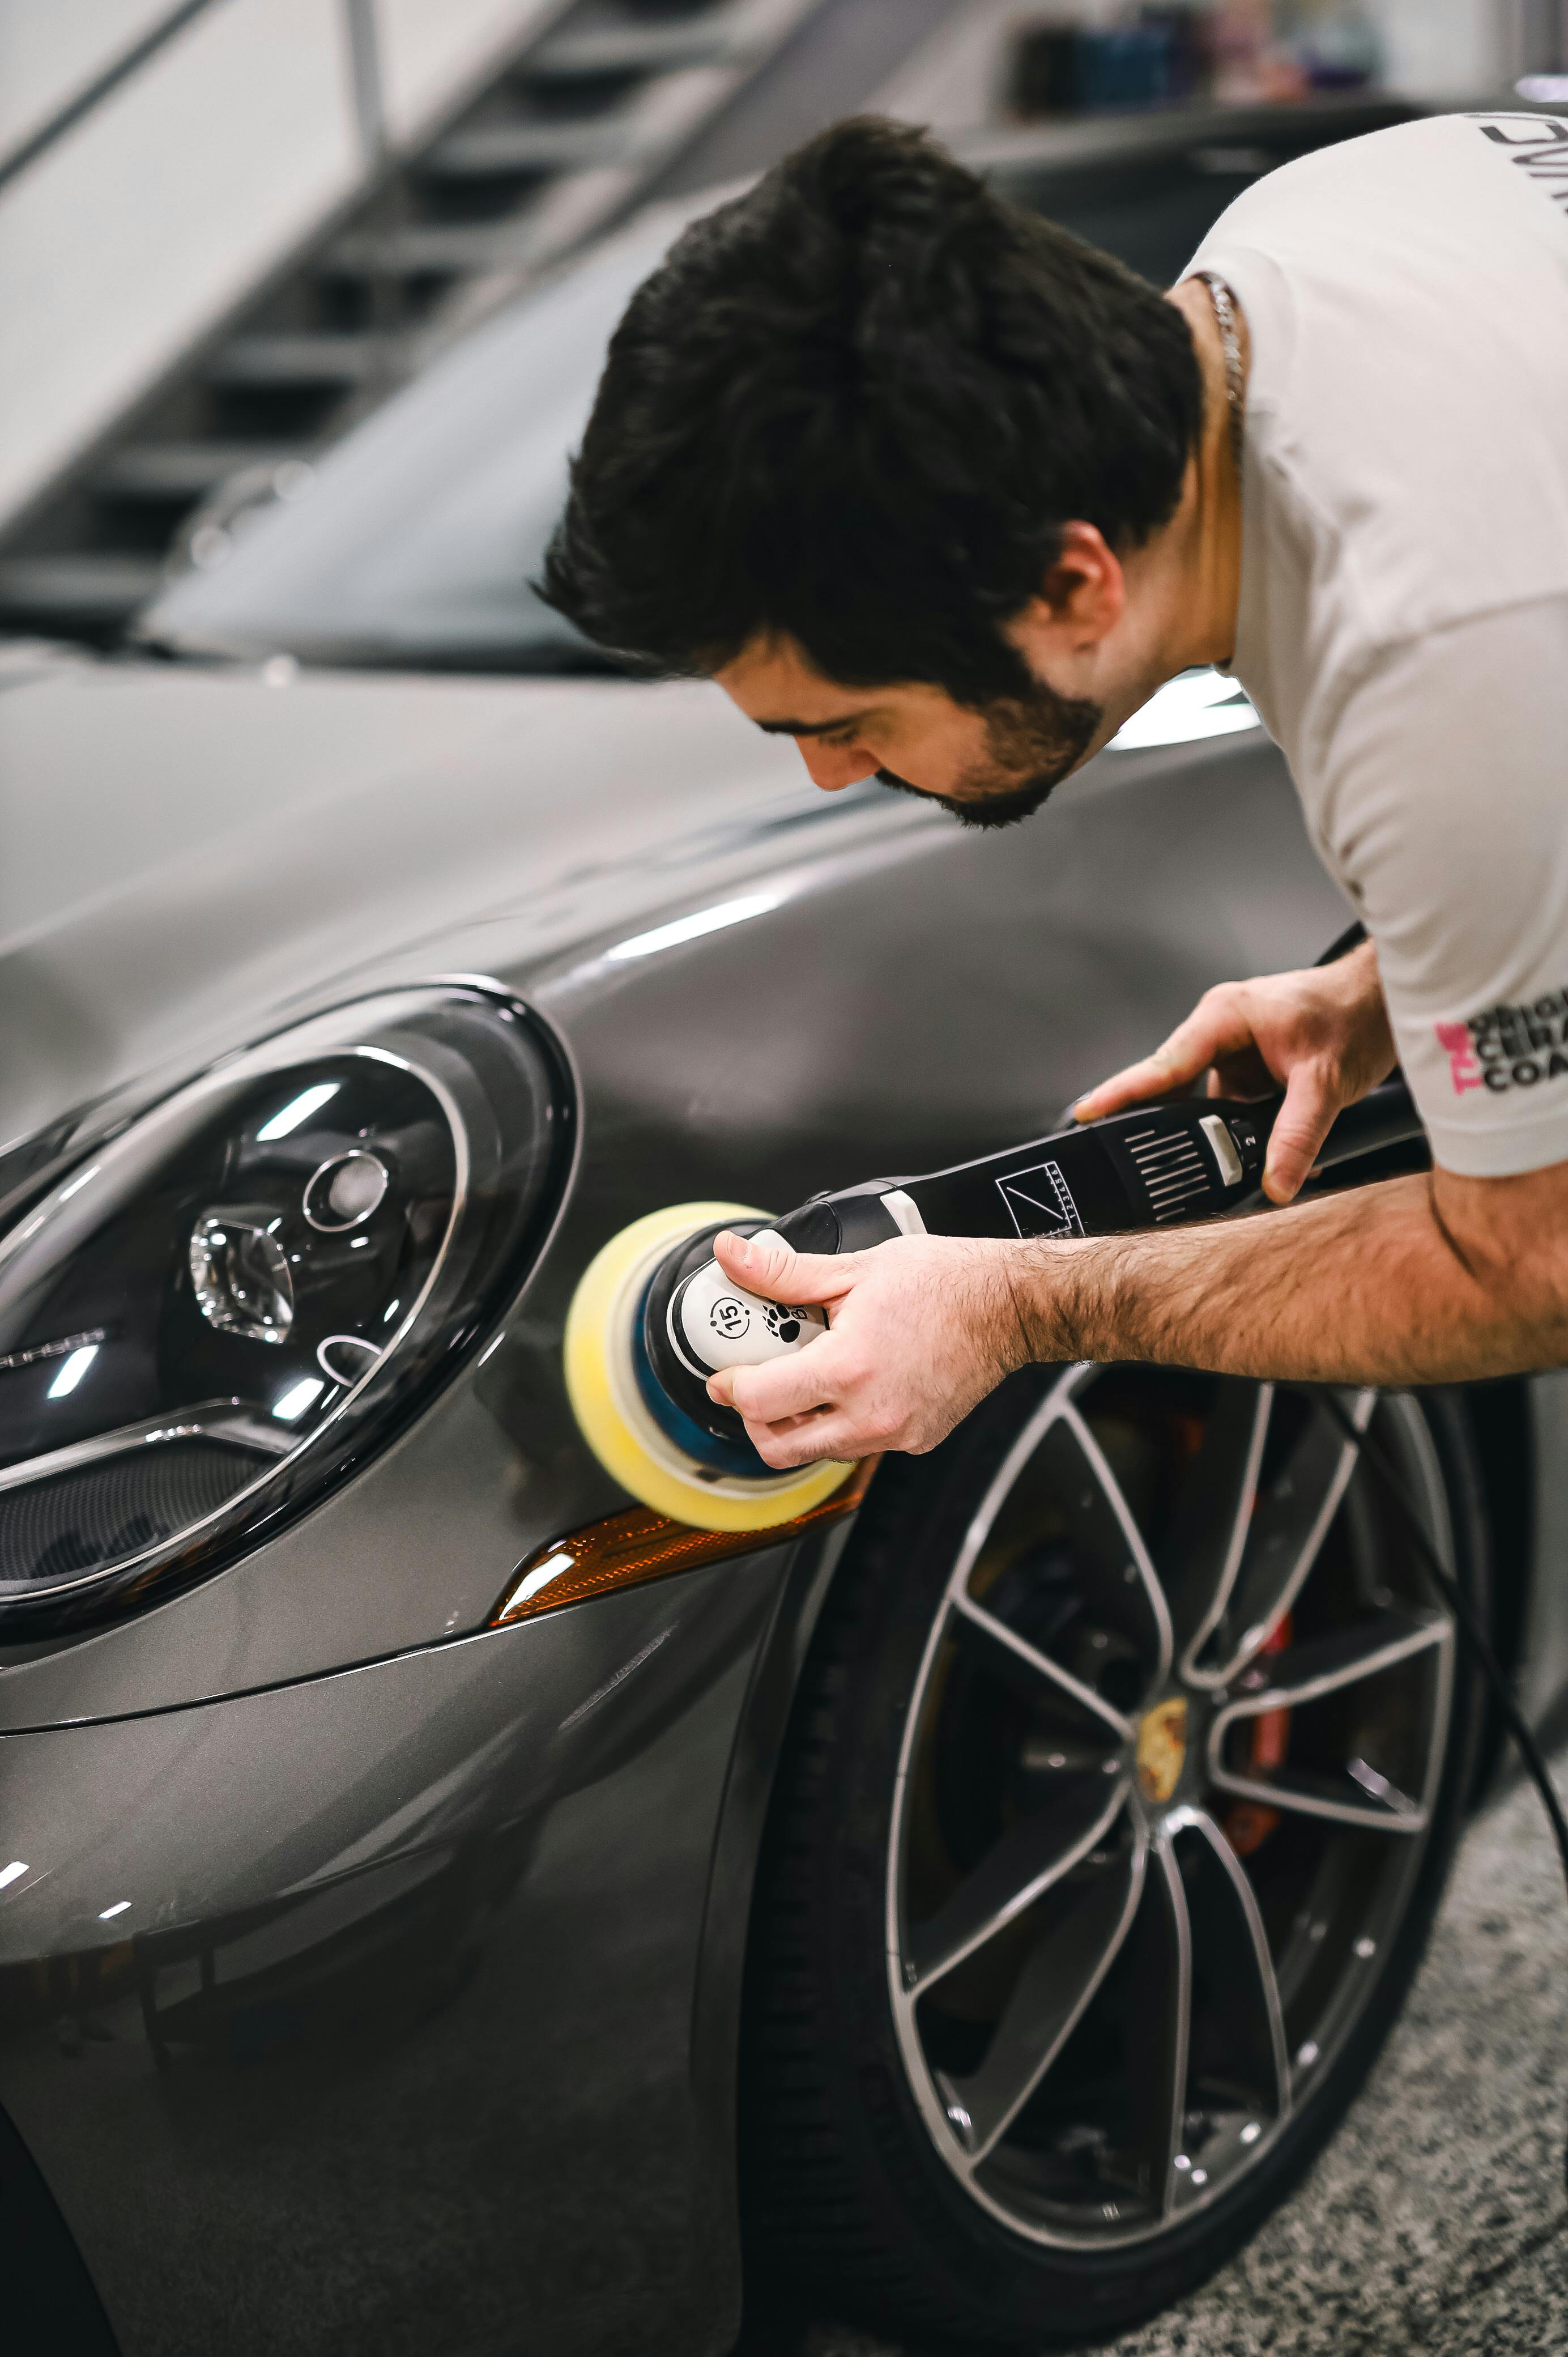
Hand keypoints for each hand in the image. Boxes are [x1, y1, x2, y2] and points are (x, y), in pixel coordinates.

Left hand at [703, 1226, 1029, 1467]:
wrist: (1007, 1306)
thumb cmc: (943, 1283)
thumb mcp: (854, 1268)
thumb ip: (783, 1272)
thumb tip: (732, 1255)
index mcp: (849, 1369)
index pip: (760, 1402)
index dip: (731, 1387)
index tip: (726, 1374)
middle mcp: (871, 1414)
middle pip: (780, 1449)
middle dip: (757, 1419)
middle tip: (758, 1385)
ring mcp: (896, 1434)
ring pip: (820, 1452)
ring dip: (799, 1424)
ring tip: (807, 1378)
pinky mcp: (916, 1440)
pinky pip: (860, 1445)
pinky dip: (841, 1423)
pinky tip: (850, 1385)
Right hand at [1071, 939, 1394, 1203]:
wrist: (1387, 1000)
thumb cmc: (1355, 1014)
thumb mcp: (1327, 1080)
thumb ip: (1298, 1134)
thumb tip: (1276, 1183)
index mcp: (1223, 1018)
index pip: (1161, 1064)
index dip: (1120, 1093)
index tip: (1085, 1115)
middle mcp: (1221, 1033)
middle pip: (1174, 1090)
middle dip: (1169, 1130)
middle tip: (1147, 1168)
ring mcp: (1235, 1055)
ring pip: (1205, 1107)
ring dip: (1216, 1135)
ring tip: (1222, 1164)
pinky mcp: (1250, 1073)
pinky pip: (1231, 1110)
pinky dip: (1242, 1134)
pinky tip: (1255, 1155)